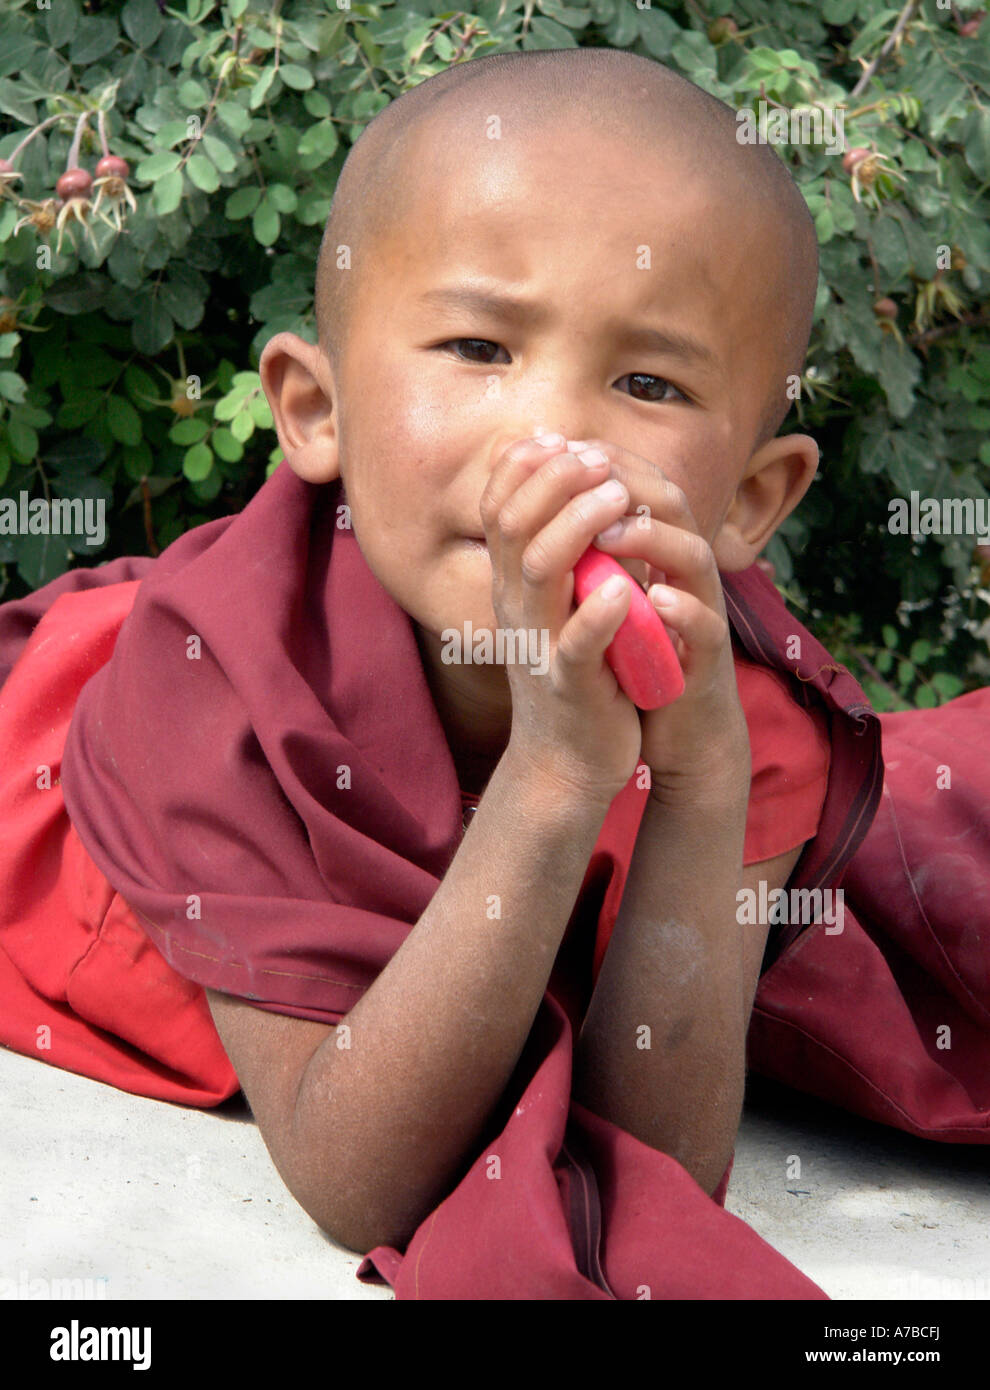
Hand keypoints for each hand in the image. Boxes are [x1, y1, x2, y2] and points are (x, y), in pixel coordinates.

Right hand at [480, 434, 643, 807]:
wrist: (566, 761)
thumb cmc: (573, 673)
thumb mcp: (556, 607)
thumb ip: (557, 553)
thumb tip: (567, 486)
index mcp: (512, 584)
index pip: (500, 506)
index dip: (528, 464)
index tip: (567, 440)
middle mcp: (515, 608)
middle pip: (515, 522)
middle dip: (557, 480)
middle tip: (600, 459)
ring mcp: (539, 645)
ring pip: (541, 570)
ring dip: (578, 525)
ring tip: (616, 498)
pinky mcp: (571, 685)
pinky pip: (578, 644)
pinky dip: (599, 612)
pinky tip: (625, 589)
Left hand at [561, 438, 750, 808]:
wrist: (676, 733)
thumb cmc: (634, 659)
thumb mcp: (604, 599)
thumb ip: (588, 554)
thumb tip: (542, 504)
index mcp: (655, 553)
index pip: (635, 486)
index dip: (601, 461)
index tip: (558, 445)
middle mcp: (682, 571)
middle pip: (670, 503)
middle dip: (628, 481)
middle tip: (586, 470)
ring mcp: (700, 611)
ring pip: (693, 556)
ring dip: (652, 538)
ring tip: (610, 530)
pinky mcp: (706, 660)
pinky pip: (705, 627)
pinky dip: (682, 610)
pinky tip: (656, 599)